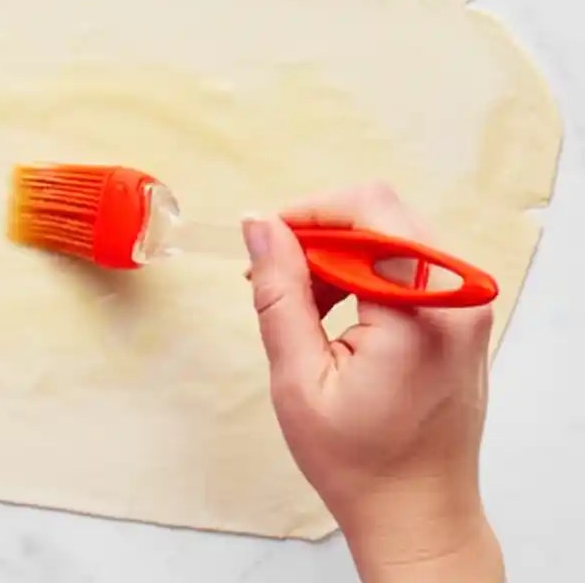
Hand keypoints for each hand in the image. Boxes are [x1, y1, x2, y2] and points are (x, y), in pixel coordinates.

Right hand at [242, 183, 502, 581]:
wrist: (417, 513)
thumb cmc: (358, 461)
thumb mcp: (298, 377)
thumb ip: (279, 292)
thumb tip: (259, 226)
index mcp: (419, 310)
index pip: (369, 211)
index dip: (307, 214)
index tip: (263, 244)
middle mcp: (456, 296)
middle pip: (382, 216)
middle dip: (318, 236)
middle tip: (273, 279)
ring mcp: (466, 305)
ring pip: (393, 237)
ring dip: (338, 256)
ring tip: (298, 304)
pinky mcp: (462, 316)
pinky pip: (408, 265)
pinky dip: (363, 274)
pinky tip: (331, 313)